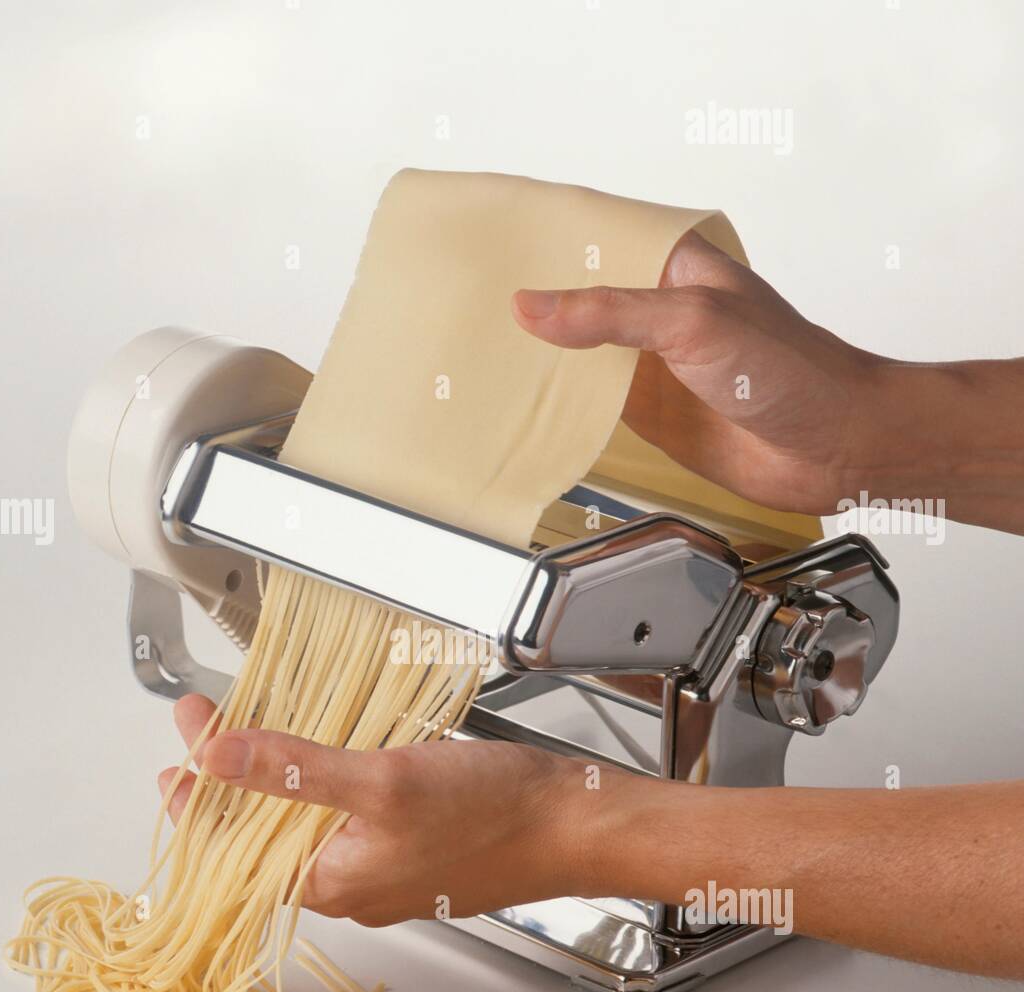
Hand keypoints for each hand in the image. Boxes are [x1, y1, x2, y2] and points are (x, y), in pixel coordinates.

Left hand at [159, 693, 641, 926]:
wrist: (575, 825)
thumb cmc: (493, 816)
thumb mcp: (381, 780)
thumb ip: (293, 770)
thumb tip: (215, 755)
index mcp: (331, 885)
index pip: (231, 849)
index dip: (196, 795)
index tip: (185, 739)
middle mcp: (352, 891)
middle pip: (264, 843)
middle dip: (229, 789)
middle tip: (207, 735)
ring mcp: (384, 875)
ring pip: (307, 833)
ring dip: (276, 787)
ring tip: (254, 741)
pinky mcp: (413, 854)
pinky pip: (347, 827)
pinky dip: (324, 791)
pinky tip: (328, 759)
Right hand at [513, 229, 889, 516]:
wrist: (833, 445)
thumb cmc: (792, 370)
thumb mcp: (694, 323)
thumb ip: (612, 314)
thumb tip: (534, 307)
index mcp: (675, 265)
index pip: (598, 238)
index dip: (548, 240)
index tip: (492, 243)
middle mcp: (660, 311)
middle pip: (580, 298)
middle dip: (532, 303)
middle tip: (467, 303)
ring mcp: (654, 364)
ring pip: (581, 354)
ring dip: (540, 359)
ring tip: (476, 352)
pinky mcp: (653, 415)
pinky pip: (594, 406)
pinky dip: (560, 407)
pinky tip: (521, 405)